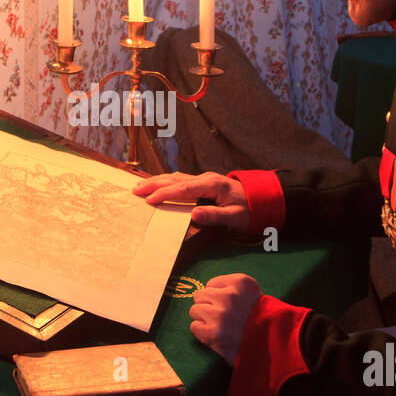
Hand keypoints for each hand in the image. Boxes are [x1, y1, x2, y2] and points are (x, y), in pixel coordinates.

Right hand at [131, 172, 250, 234]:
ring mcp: (203, 178)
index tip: (150, 200)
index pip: (184, 189)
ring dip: (157, 181)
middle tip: (136, 190)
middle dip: (154, 184)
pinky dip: (165, 181)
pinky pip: (180, 180)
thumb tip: (194, 214)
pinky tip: (156, 184)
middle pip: (176, 179)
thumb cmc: (248, 210)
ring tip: (140, 186)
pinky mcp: (202, 182)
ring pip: (176, 177)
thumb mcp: (235, 218)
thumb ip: (215, 216)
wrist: (260, 199)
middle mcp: (206, 178)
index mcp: (213, 185)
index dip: (166, 194)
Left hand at [188, 273, 261, 365]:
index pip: (211, 284)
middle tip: (221, 318)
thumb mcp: (253, 295)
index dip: (217, 297)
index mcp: (241, 283)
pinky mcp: (213, 333)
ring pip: (194, 310)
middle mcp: (229, 296)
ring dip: (204, 320)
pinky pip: (194, 327)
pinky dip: (202, 333)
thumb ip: (232, 290)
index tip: (227, 306)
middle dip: (208, 307)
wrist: (275, 347)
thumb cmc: (263, 322)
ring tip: (218, 327)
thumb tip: (206, 291)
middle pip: (200, 295)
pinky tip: (215, 337)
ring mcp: (220, 314)